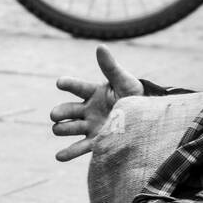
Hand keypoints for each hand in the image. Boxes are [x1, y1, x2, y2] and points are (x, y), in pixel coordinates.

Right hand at [50, 46, 143, 161]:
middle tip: (55, 114)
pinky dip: (68, 153)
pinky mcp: (95, 141)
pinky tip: (58, 156)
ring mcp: (90, 126)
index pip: (77, 87)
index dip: (68, 84)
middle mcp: (88, 109)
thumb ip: (110, 67)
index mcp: (93, 93)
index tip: (60, 83)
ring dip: (62, 128)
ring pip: (70, 127)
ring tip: (57, 129)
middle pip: (68, 110)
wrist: (147, 119)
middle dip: (60, 112)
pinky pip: (79, 148)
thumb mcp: (124, 81)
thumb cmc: (135, 96)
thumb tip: (100, 47)